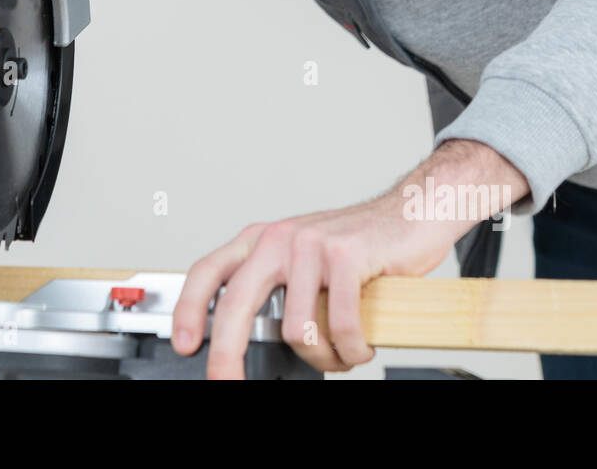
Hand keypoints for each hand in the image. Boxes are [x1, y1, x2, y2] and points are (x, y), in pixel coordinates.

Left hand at [170, 138, 528, 378]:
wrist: (413, 213)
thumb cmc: (360, 245)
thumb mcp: (305, 260)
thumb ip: (278, 289)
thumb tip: (249, 340)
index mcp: (262, 240)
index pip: (209, 272)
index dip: (189, 310)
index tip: (184, 343)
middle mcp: (280, 238)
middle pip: (237, 305)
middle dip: (228, 355)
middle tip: (227, 383)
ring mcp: (311, 245)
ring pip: (296, 329)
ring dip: (323, 356)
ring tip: (342, 352)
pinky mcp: (346, 256)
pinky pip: (339, 325)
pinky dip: (353, 348)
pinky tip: (362, 344)